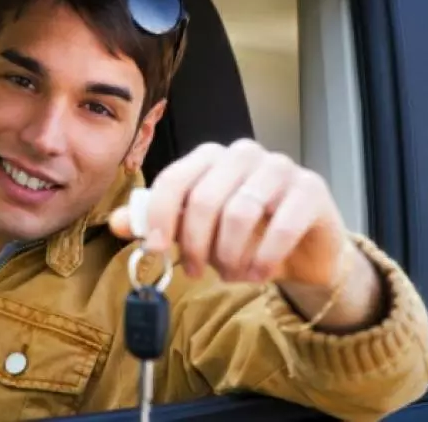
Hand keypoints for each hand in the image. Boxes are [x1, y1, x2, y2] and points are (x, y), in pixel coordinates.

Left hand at [110, 139, 350, 287]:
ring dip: (230, 255)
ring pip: (240, 213)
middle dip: (196, 245)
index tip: (158, 251)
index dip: (160, 218)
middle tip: (197, 272)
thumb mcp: (195, 232)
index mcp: (208, 158)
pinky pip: (281, 225)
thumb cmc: (243, 236)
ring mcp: (279, 167)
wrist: (302, 251)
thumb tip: (117, 223)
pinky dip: (264, 258)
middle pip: (204, 199)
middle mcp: (242, 154)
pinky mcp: (310, 188)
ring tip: (231, 273)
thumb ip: (157, 224)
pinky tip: (258, 274)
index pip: (173, 179)